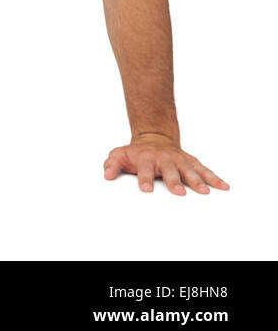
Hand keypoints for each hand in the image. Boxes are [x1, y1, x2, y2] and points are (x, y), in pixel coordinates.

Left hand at [103, 134, 228, 194]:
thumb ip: (112, 164)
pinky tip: (224, 186)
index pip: (145, 168)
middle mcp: (164, 158)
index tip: (146, 189)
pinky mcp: (190, 161)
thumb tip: (106, 175)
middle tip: (178, 192)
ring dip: (197, 180)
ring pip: (189, 170)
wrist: (153, 138)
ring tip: (204, 191)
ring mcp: (179, 159)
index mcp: (146, 157)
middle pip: (169, 170)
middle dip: (174, 180)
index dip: (145, 178)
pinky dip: (214, 177)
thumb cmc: (135, 152)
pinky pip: (204, 169)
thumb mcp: (119, 154)